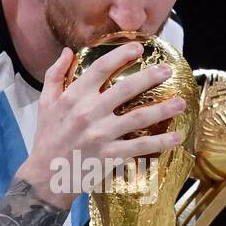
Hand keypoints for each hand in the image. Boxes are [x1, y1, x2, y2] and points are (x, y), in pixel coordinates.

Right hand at [16, 42, 186, 209]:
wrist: (44, 177)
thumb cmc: (47, 138)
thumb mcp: (45, 103)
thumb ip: (55, 74)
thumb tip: (68, 51)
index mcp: (74, 97)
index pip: (100, 68)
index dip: (120, 55)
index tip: (138, 48)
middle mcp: (89, 113)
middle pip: (125, 89)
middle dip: (150, 77)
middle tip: (168, 70)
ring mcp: (101, 135)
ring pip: (138, 118)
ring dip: (162, 109)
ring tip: (181, 102)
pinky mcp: (109, 155)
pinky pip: (138, 147)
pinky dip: (159, 143)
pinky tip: (175, 138)